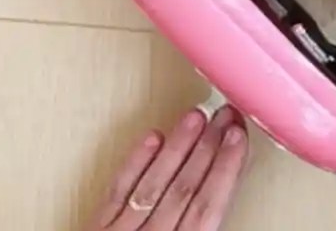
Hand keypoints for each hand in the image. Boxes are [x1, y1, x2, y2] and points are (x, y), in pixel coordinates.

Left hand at [89, 106, 249, 230]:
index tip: (238, 136)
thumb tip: (225, 195)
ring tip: (195, 116)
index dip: (226, 167)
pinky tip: (152, 139)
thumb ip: (203, 228)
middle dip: (210, 147)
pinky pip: (118, 192)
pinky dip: (135, 164)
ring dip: (178, 147)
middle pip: (185, 187)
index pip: (208, 205)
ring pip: (155, 183)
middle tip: (225, 115)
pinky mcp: (98, 228)